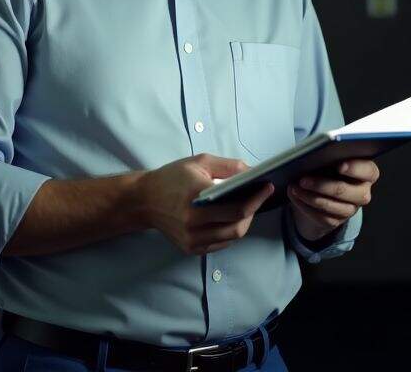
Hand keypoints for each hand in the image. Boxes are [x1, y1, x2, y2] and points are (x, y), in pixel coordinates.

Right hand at [138, 153, 274, 254]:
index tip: (267, 188)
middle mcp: (193, 223)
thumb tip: (253, 172)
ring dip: (243, 223)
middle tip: (257, 198)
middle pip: (238, 226)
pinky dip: (229, 232)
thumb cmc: (172, 178)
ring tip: (245, 207)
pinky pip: (220, 244)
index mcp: (196, 199)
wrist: (143, 200)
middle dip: (252, 212)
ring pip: (231, 237)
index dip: (256, 200)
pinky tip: (229, 218)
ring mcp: (192, 240)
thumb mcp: (199, 162)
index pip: (237, 208)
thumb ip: (229, 166)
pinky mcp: (190, 248)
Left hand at [288, 158, 379, 242]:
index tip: (339, 165)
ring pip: (332, 206)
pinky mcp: (337, 221)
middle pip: (345, 191)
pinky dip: (305, 206)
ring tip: (295, 188)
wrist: (322, 192)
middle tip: (303, 179)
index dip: (355, 169)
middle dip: (322, 185)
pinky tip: (295, 196)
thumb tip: (315, 156)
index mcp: (367, 173)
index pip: (369, 171)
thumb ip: (330, 157)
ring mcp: (351, 209)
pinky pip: (322, 217)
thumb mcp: (332, 160)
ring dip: (310, 197)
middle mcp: (362, 193)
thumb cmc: (329, 169)